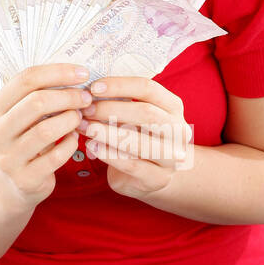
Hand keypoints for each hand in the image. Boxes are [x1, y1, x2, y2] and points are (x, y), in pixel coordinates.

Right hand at [0, 64, 93, 207]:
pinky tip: (75, 139)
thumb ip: (39, 94)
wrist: (13, 184)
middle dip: (67, 96)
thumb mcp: (23, 115)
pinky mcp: (25, 179)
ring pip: (45, 130)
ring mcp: (8, 158)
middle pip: (35, 103)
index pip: (25, 80)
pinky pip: (55, 157)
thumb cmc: (25, 139)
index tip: (83, 73)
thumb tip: (76, 73)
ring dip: (70, 120)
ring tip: (80, 117)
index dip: (58, 72)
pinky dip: (70, 145)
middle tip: (86, 98)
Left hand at [79, 76, 192, 198]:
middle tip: (86, 110)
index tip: (93, 87)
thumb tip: (88, 92)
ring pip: (140, 142)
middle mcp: (178, 130)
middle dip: (111, 110)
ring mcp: (172, 156)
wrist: (155, 176)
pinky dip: (109, 155)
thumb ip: (121, 103)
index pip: (148, 88)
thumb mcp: (136, 116)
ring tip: (85, 127)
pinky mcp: (158, 178)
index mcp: (173, 107)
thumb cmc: (140, 137)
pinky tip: (92, 147)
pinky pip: (132, 165)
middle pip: (146, 114)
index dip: (120, 86)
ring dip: (107, 133)